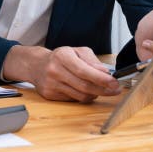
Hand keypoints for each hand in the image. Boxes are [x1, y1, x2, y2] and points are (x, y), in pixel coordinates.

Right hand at [3, 45, 121, 102]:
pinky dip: (82, 96)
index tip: (114, 83)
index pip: (84, 70)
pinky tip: (83, 90)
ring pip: (80, 96)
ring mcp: (50, 84)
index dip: (101, 78)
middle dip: (103, 89)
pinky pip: (73, 99)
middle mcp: (54, 70)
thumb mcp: (77, 51)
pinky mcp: (49, 94)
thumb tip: (106, 73)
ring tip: (99, 89)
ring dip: (95, 94)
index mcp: (62, 56)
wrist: (37, 65)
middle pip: (84, 86)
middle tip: (115, 89)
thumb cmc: (60, 58)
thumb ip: (93, 61)